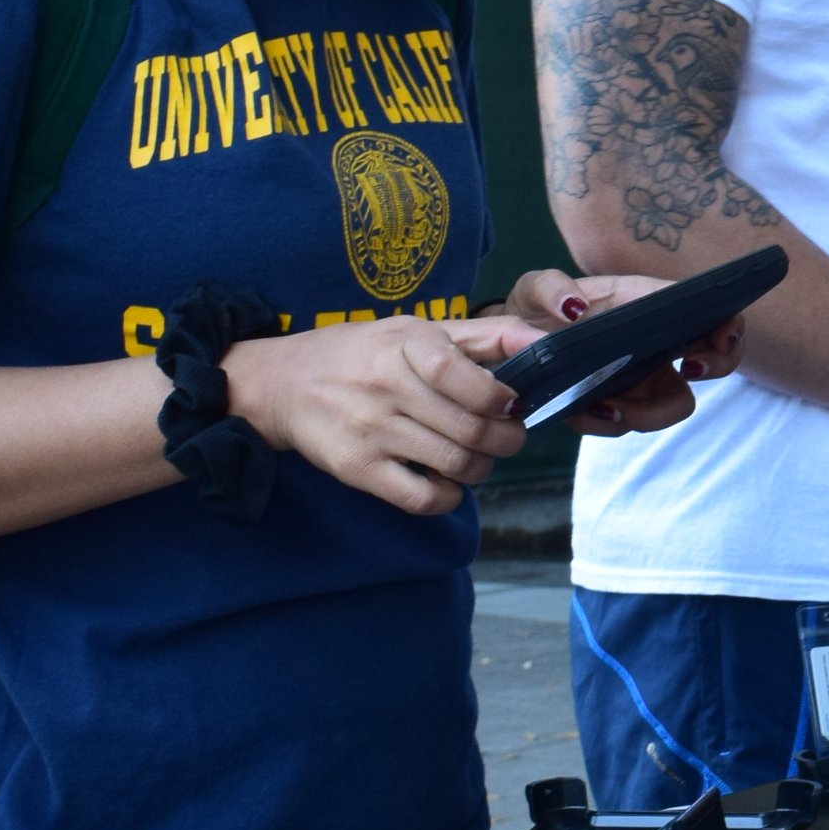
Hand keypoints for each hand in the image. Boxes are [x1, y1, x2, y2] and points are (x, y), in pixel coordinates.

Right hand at [223, 316, 527, 516]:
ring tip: (478, 455)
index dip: (504, 398)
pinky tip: (448, 481)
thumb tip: (546, 339)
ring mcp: (370, 430)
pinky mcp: (357, 469)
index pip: (467, 378)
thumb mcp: (417, 331)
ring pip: (456, 464)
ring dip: (482, 466)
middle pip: (473, 429)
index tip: (512, 403)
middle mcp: (386, 386)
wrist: (282, 384)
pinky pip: (422, 498)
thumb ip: (485, 335)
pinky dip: (449, 496)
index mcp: (405, 345)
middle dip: (507, 439)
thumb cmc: (362, 355)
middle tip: (507, 434)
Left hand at [496, 270, 742, 434]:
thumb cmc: (538, 307)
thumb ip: (550, 287)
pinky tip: (579, 412)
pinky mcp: (618, 407)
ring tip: (606, 407)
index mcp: (651, 306)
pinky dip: (606, 424)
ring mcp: (642, 379)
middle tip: (686, 371)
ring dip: (647, 412)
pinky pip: (625, 425)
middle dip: (712, 370)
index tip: (715, 340)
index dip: (729, 328)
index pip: (712, 313)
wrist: (513, 343)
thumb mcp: (535, 287)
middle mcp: (657, 344)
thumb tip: (574, 308)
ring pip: (671, 406)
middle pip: (713, 362)